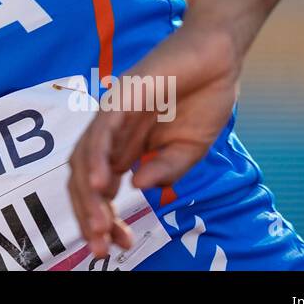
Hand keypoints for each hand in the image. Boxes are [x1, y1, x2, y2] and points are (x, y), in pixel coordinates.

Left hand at [66, 21, 243, 258]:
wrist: (218, 56)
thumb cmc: (204, 97)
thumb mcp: (191, 149)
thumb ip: (166, 169)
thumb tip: (140, 188)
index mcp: (125, 148)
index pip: (101, 188)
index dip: (103, 218)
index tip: (114, 246)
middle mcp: (111, 132)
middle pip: (84, 177)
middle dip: (90, 215)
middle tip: (101, 247)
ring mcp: (113, 112)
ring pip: (86, 156)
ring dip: (90, 194)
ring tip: (99, 225)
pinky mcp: (122, 94)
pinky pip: (103, 129)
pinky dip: (98, 156)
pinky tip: (101, 183)